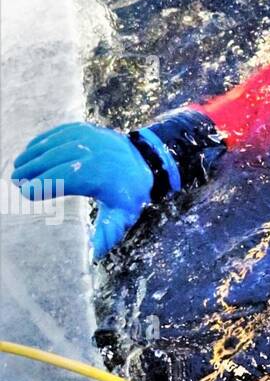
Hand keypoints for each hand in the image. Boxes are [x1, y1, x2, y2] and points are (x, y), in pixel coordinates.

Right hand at [12, 123, 153, 258]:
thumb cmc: (129, 193)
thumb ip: (107, 231)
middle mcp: (93, 151)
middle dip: (33, 170)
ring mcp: (87, 136)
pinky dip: (41, 142)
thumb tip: (95, 252)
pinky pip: (57, 134)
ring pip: (54, 145)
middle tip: (15, 180)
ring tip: (18, 168)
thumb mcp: (123, 214)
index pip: (68, 177)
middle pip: (55, 159)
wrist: (143, 162)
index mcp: (100, 174)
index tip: (27, 193)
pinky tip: (28, 152)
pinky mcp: (83, 128)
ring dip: (33, 155)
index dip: (46, 184)